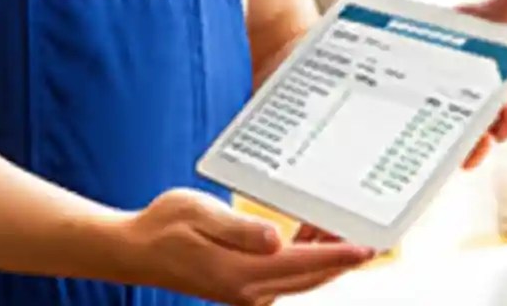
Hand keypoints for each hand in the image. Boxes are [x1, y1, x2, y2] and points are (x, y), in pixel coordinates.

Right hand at [120, 189, 373, 305]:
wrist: (134, 251)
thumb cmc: (163, 226)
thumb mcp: (199, 214)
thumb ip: (239, 227)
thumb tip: (276, 239)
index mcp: (239, 273)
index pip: (302, 265)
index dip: (338, 256)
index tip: (367, 247)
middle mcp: (247, 290)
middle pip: (309, 277)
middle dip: (341, 258)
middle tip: (372, 235)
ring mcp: (246, 292)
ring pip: (299, 278)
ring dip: (324, 257)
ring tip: (342, 226)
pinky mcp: (242, 287)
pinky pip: (285, 276)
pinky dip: (304, 258)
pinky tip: (310, 233)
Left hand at [456, 0, 506, 169]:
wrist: (394, 52)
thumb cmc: (439, 38)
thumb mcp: (466, 22)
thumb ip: (495, 14)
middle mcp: (500, 101)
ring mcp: (477, 123)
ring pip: (503, 131)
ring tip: (504, 113)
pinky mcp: (452, 144)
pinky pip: (470, 154)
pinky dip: (478, 151)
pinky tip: (479, 140)